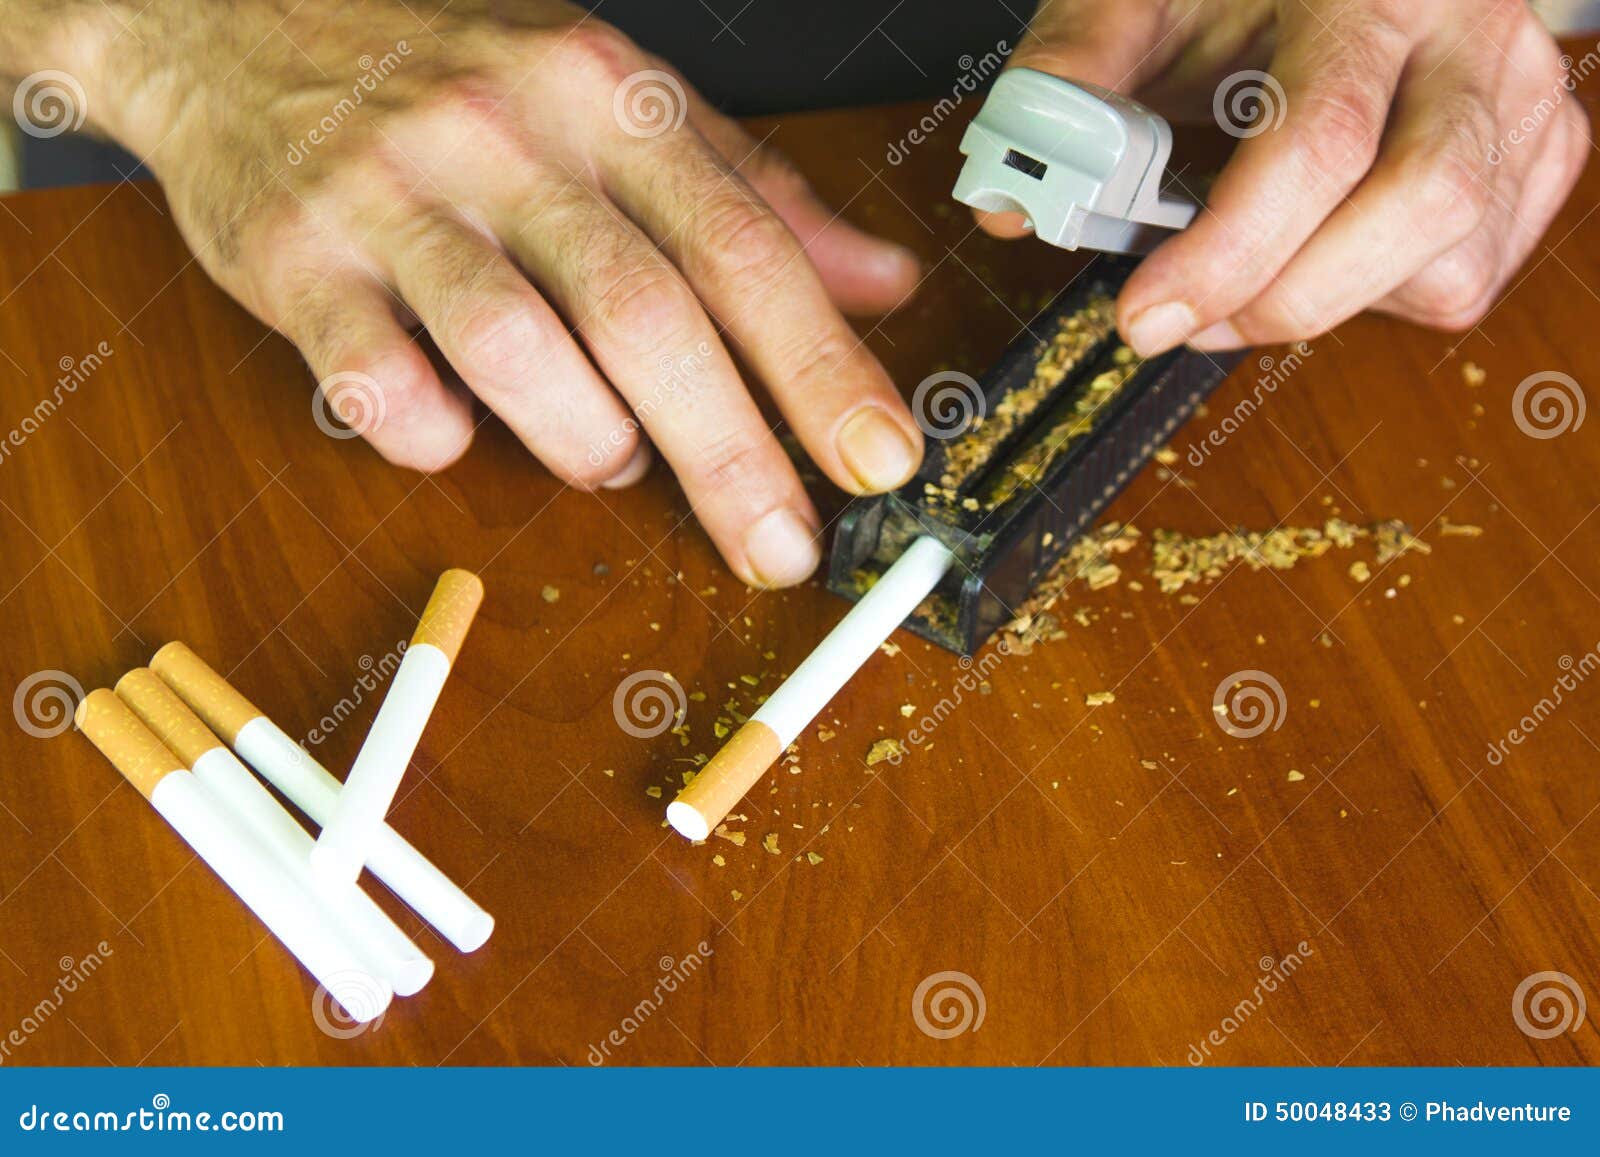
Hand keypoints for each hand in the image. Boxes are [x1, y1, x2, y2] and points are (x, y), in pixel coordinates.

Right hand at [77, 0, 925, 586]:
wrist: (236, 15)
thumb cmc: (459, 75)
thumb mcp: (622, 101)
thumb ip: (753, 194)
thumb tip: (882, 284)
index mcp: (607, 97)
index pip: (742, 246)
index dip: (820, 366)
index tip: (881, 458)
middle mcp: (507, 138)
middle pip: (643, 315)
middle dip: (728, 452)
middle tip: (780, 547)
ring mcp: (393, 196)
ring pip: (515, 350)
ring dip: (583, 439)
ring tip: (607, 456)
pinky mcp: (296, 257)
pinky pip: (375, 381)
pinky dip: (434, 436)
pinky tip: (458, 431)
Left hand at [994, 0, 1587, 353]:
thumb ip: (1068, 84)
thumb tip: (1009, 203)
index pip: (1317, 140)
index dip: (1229, 251)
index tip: (1147, 313)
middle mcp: (1466, 32)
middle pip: (1423, 205)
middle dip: (1292, 298)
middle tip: (1192, 323)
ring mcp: (1517, 90)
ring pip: (1457, 260)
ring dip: (1337, 303)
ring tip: (1251, 276)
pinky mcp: (1539, 142)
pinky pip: (1479, 269)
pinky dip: (1388, 295)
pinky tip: (1327, 254)